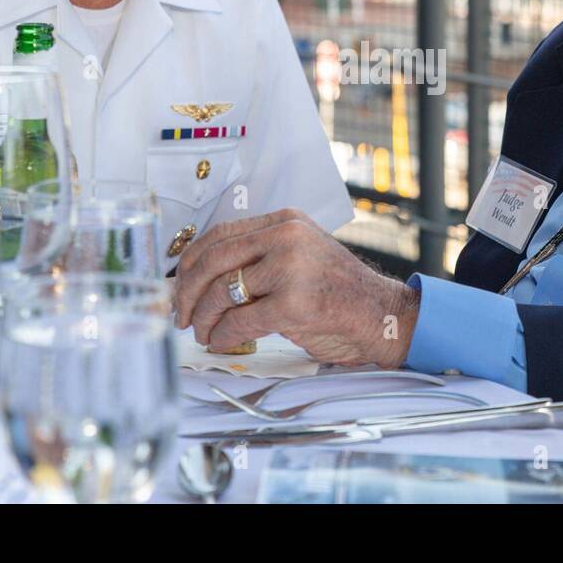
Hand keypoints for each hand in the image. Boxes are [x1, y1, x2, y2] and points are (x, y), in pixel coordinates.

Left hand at [174, 208, 419, 368]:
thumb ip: (261, 255)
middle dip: (188, 292)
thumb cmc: (337, 291)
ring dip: (205, 318)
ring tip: (204, 332)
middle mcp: (287, 237)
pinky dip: (224, 335)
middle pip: (215, 260)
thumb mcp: (300, 254)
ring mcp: (292, 268)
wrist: (382, 314)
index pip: (220, 234)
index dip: (191, 261)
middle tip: (181, 313)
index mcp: (285, 221)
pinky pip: (241, 321)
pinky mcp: (295, 303)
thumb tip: (203, 276)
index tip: (180, 283)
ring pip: (223, 290)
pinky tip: (222, 341)